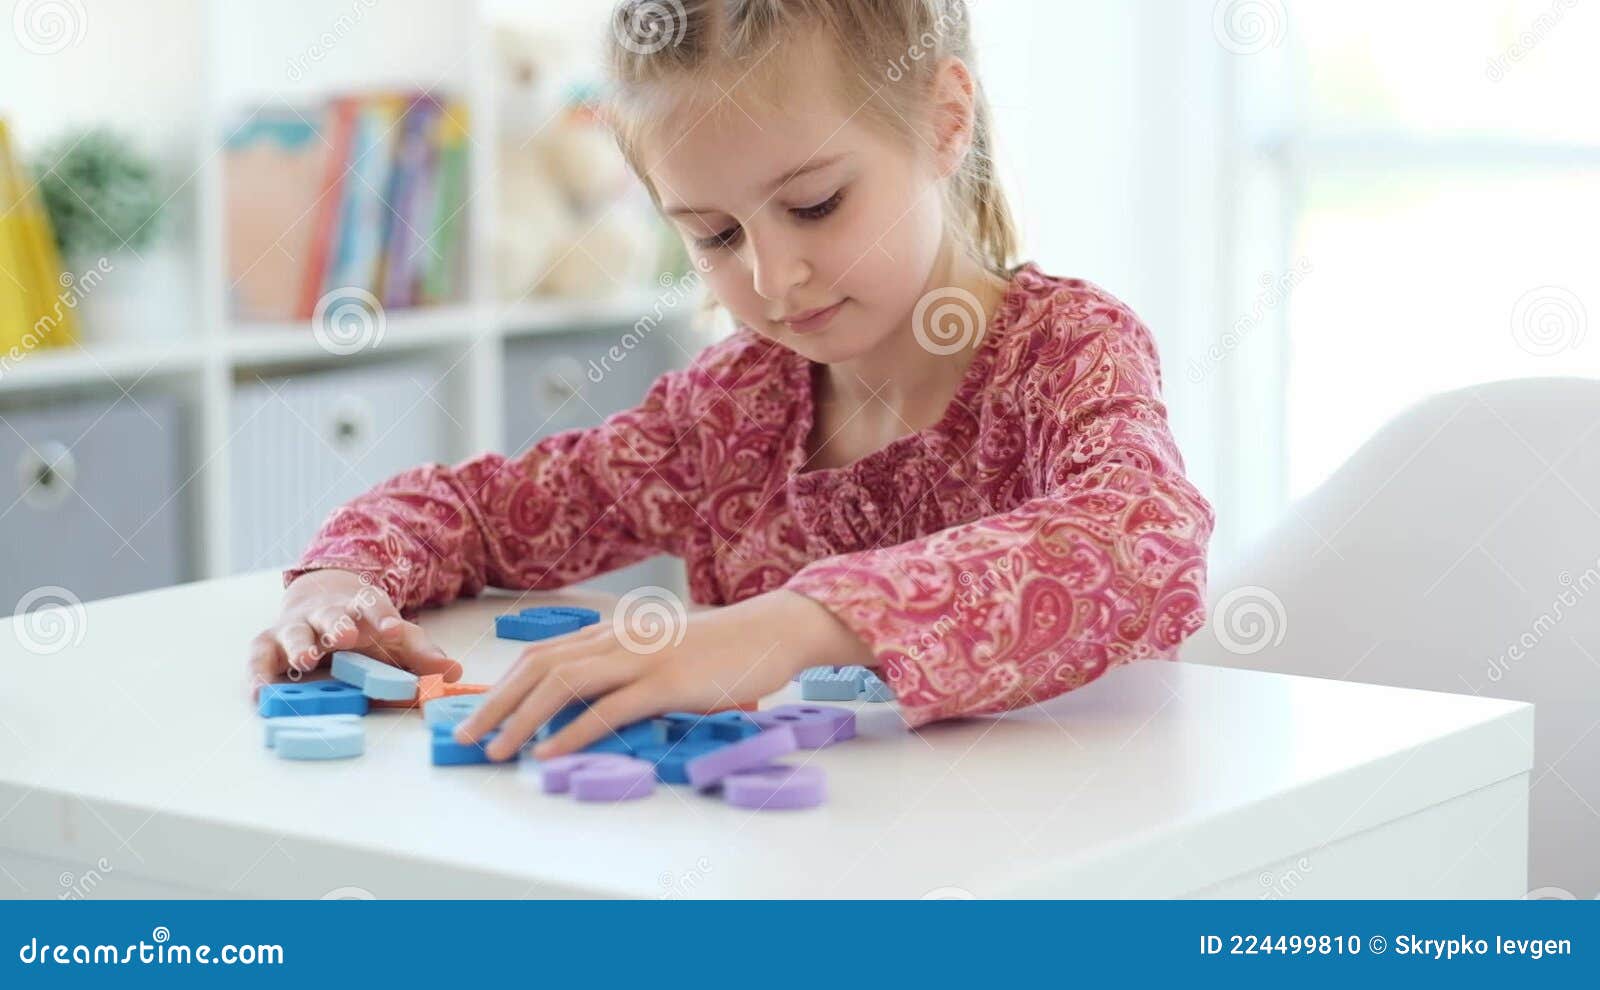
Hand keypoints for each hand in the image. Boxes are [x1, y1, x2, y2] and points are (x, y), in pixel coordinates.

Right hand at [247, 568, 461, 695]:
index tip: (391, 630)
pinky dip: (257, 674)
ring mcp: (293, 628)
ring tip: (304, 661)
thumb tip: (454, 672)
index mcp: (360, 610)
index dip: (382, 618)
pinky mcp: (267, 645)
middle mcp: (324, 615)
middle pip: (330, 616)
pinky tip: (260, 694)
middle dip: (337, 626)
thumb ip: (422, 656)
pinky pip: (259, 658)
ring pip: (293, 632)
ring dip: (299, 645)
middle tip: (344, 637)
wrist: (320, 602)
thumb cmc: (364, 630)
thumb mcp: (395, 639)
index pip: (373, 608)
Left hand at [454, 589, 872, 761]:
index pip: (541, 655)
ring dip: (521, 720)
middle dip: (495, 703)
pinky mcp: (664, 683)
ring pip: (562, 684)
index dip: (502, 684)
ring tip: (495, 751)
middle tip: (465, 737)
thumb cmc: (718, 650)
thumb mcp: (660, 652)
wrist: (769, 632)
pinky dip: (571, 732)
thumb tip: (584, 705)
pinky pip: (607, 708)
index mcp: (611, 632)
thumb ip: (623, 670)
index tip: (476, 712)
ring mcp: (639, 659)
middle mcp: (616, 640)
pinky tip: (550, 754)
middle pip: (538, 667)